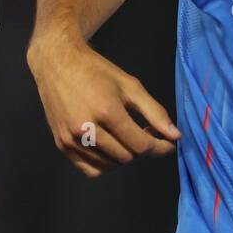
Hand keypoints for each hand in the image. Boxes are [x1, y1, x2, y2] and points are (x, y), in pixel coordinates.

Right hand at [27, 34, 180, 177]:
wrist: (56, 63)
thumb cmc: (96, 71)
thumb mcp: (130, 85)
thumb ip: (155, 112)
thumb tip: (175, 136)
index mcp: (107, 112)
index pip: (141, 145)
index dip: (160, 148)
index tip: (168, 144)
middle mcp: (86, 129)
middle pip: (126, 157)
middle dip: (140, 148)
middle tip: (141, 131)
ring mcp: (71, 139)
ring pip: (110, 165)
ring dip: (123, 155)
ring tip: (123, 136)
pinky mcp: (61, 145)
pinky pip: (91, 170)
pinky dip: (104, 164)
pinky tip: (108, 147)